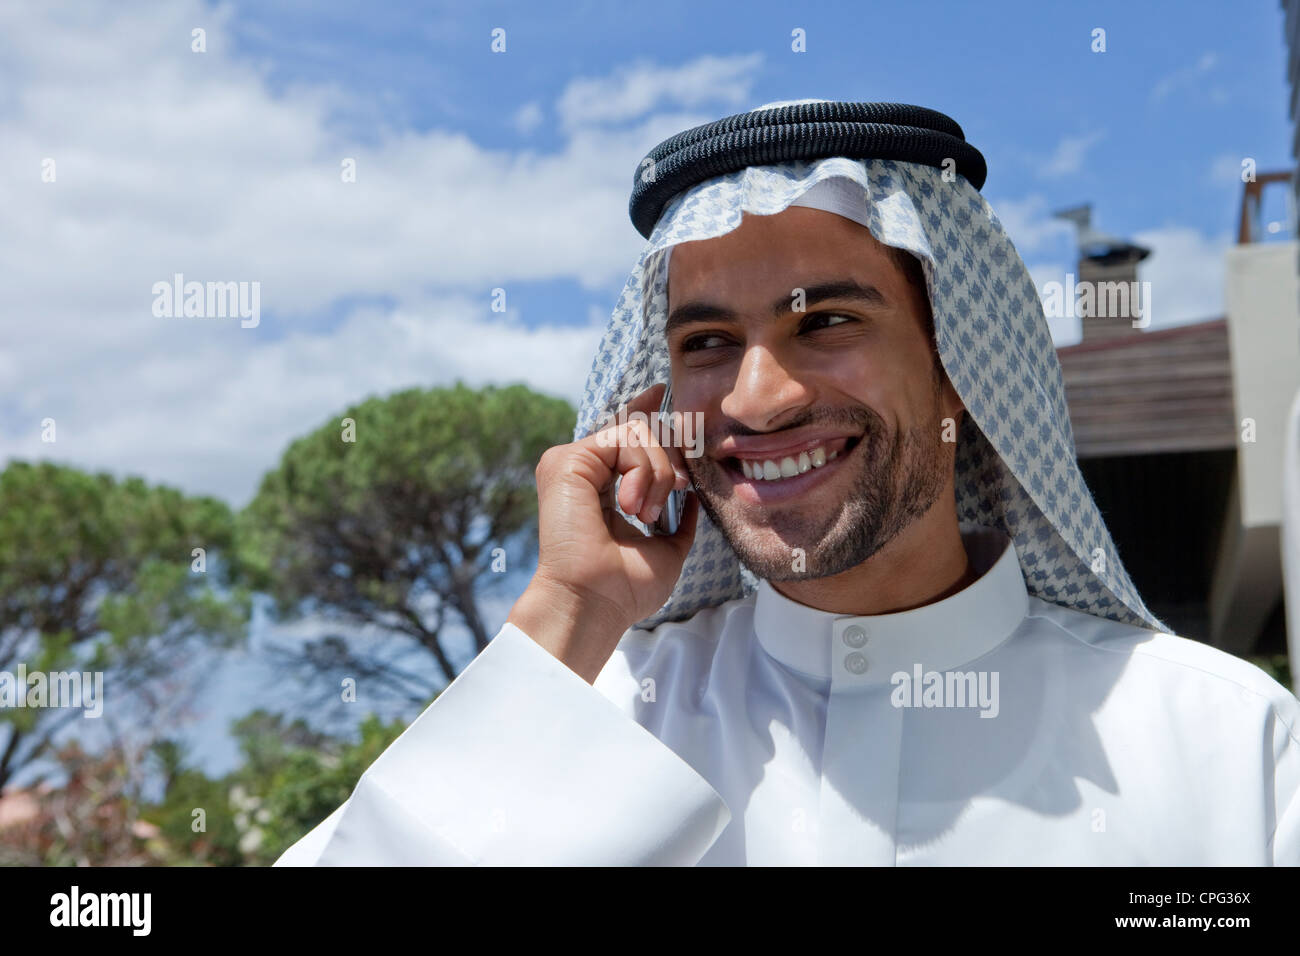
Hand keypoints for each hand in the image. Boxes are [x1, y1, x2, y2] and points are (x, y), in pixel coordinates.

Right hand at [508, 382, 698, 681]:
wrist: (594, 603)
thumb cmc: (625, 588)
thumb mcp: (666, 548)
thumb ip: (679, 519)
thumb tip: (694, 493)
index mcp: (601, 487)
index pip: (625, 436)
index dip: (644, 409)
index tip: (662, 389)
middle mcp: (583, 470)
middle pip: (639, 428)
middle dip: (671, 458)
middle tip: (675, 493)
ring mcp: (571, 463)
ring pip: (637, 431)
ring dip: (659, 473)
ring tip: (647, 513)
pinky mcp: (565, 460)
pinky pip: (624, 438)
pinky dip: (643, 470)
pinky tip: (633, 505)